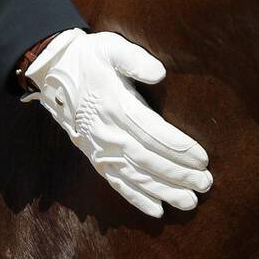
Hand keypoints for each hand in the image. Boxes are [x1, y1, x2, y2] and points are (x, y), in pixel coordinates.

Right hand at [20, 28, 211, 217]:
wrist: (53, 70)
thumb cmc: (89, 57)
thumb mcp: (111, 47)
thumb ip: (135, 59)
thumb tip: (160, 73)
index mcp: (115, 106)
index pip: (153, 133)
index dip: (178, 148)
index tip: (203, 160)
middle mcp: (107, 132)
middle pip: (148, 160)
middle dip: (178, 175)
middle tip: (206, 184)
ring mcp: (99, 148)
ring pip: (134, 176)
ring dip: (163, 192)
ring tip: (189, 203)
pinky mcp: (94, 156)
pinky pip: (116, 182)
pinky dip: (136, 198)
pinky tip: (157, 210)